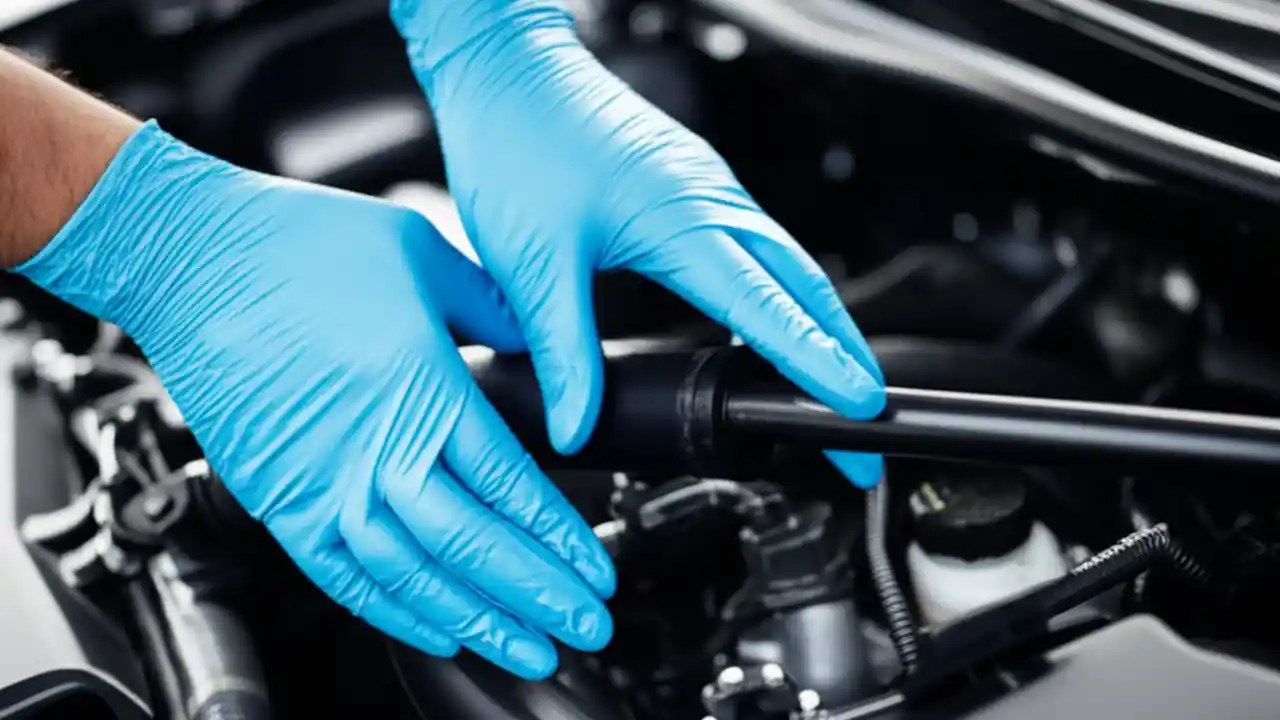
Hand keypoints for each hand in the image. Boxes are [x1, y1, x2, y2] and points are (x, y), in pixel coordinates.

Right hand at [15, 123, 614, 678]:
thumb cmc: (300, 244)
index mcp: (425, 389)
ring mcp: (322, 481)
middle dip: (540, 595)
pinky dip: (394, 611)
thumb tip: (536, 337)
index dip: (561, 537)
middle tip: (588, 627)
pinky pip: (341, 575)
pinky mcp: (277, 499)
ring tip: (527, 651)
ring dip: (478, 620)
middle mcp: (376, 447)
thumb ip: (490, 304)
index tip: (597, 569)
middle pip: (474, 544)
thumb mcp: (421, 252)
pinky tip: (439, 632)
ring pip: (414, 575)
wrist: (192, 256)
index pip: (511, 485)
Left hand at [393, 0, 885, 486]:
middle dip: (845, 348)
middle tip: (869, 406)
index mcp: (682, 219)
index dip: (816, 360)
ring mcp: (708, 187)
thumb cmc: (516, 141)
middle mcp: (711, 199)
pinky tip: (773, 316)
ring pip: (788, 260)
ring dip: (819, 317)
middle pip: (805, 283)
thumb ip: (561, 351)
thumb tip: (576, 425)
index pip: (767, 305)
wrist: (506, 65)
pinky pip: (759, 242)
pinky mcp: (693, 183)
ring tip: (836, 373)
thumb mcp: (530, 261)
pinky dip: (783, 288)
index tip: (855, 401)